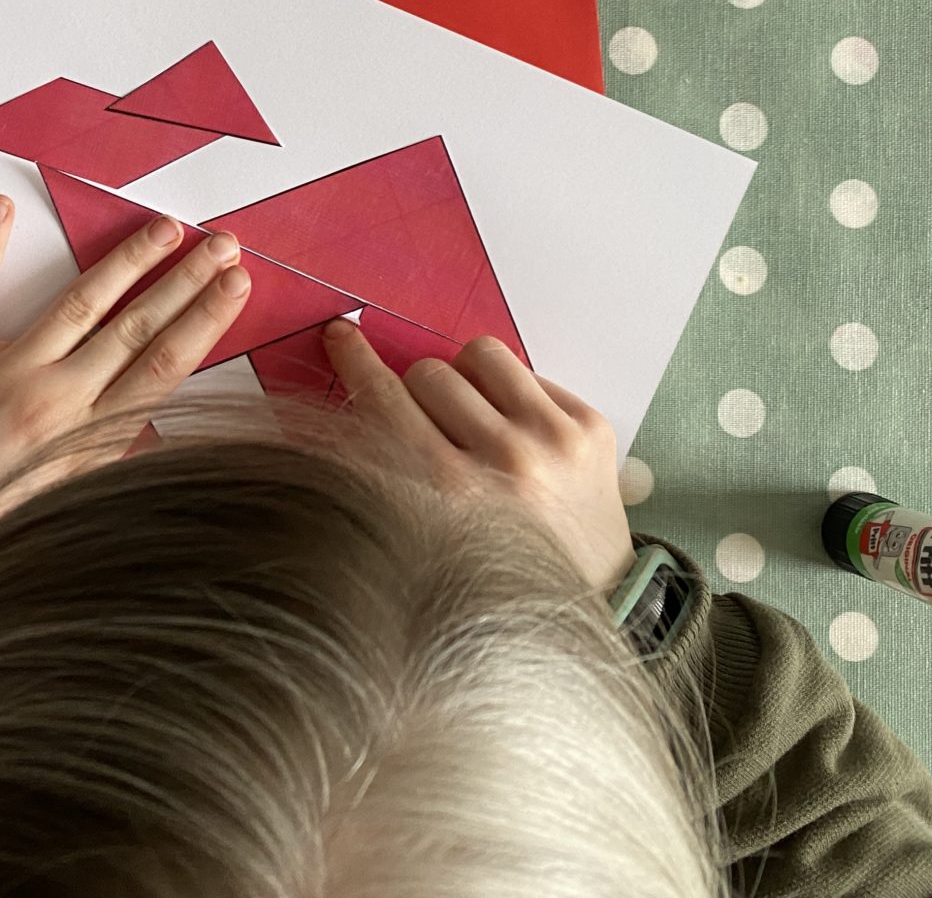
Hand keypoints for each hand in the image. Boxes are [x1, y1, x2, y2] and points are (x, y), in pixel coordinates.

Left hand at [0, 195, 249, 522]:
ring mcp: (7, 373)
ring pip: (78, 305)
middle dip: (186, 282)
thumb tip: (168, 414)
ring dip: (127, 262)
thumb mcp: (77, 492)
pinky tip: (3, 206)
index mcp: (91, 436)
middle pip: (135, 328)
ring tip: (166, 227)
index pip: (163, 367)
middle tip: (224, 244)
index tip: (237, 285)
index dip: (205, 322)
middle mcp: (56, 399)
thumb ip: (121, 447)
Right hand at [322, 322, 633, 588]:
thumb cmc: (495, 568)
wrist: (585, 597)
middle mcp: (505, 462)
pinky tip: (517, 433)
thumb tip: (364, 387)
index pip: (385, 400)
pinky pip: (526, 369)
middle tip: (434, 426)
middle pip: (427, 373)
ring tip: (477, 418)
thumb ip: (390, 465)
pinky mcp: (588, 427)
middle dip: (420, 393)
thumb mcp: (424, 530)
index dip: (357, 361)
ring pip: (479, 354)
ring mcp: (553, 439)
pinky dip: (511, 392)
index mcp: (449, 495)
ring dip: (466, 377)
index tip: (343, 335)